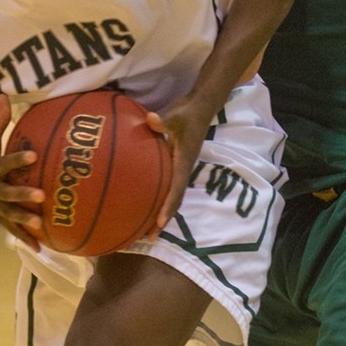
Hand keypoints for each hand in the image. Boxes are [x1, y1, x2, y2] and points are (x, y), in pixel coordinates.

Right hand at [0, 93, 42, 248]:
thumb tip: (6, 93)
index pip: (4, 163)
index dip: (17, 160)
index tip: (34, 156)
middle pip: (6, 193)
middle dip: (22, 195)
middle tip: (41, 196)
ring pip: (7, 214)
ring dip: (23, 221)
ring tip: (41, 225)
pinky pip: (9, 228)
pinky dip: (24, 238)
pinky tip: (41, 248)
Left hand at [145, 94, 210, 230]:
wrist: (200, 107)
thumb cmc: (187, 112)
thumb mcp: (175, 114)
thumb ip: (163, 119)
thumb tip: (150, 120)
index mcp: (184, 161)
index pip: (176, 187)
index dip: (168, 205)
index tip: (159, 222)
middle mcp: (184, 169)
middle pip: (175, 200)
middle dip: (163, 220)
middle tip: (149, 238)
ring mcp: (181, 169)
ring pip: (172, 197)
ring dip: (161, 214)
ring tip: (147, 232)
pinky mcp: (176, 166)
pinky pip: (169, 188)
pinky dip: (159, 201)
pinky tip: (145, 207)